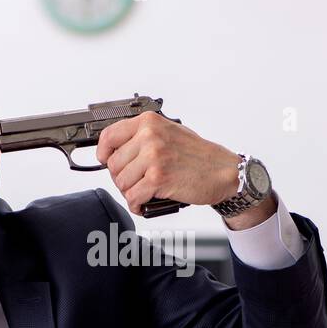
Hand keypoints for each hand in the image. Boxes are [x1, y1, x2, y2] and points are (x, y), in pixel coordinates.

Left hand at [96, 111, 241, 214]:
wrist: (223, 171)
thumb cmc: (199, 154)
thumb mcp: (169, 132)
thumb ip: (143, 136)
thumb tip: (116, 150)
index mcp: (149, 123)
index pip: (109, 136)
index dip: (103, 153)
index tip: (105, 161)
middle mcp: (149, 137)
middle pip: (113, 164)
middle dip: (122, 178)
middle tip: (136, 182)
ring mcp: (153, 157)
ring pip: (121, 183)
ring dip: (130, 192)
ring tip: (143, 192)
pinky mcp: (158, 179)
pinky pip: (133, 197)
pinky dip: (137, 205)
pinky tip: (145, 203)